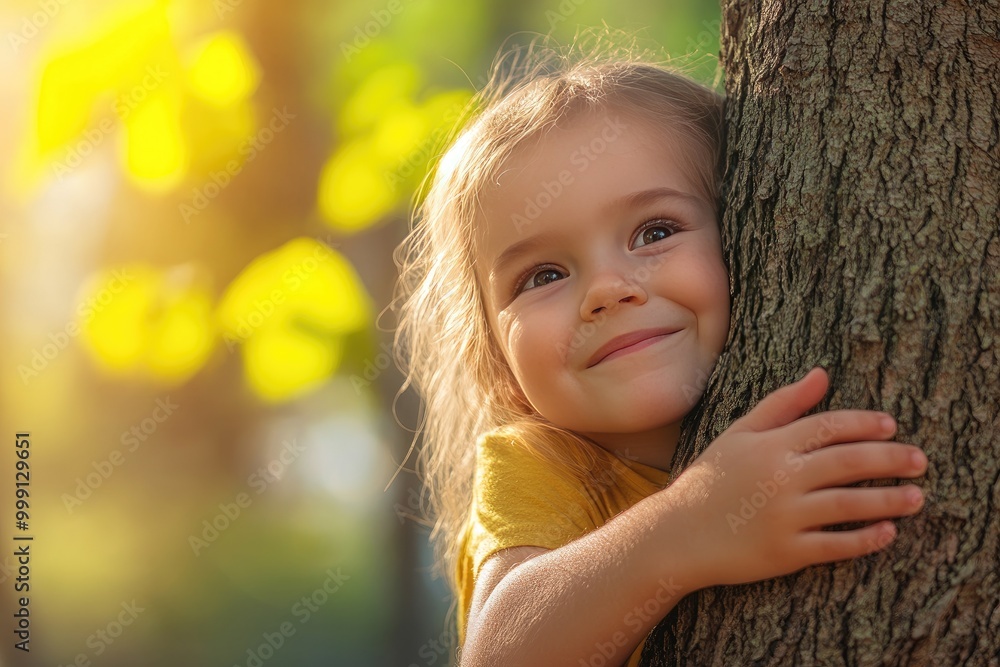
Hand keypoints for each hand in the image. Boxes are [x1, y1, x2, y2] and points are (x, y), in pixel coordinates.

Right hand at [669, 367, 927, 588]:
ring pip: (848, 504)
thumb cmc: (711, 479)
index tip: (892, 427)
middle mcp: (780, 477)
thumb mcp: (740, 433)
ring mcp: (784, 516)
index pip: (827, 427)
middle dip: (890, 459)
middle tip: (920, 460)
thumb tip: (822, 374)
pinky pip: (835, 545)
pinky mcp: (785, 552)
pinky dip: (865, 539)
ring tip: (916, 497)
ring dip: (888, 500)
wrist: (678, 532)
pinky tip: (888, 533)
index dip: (864, 425)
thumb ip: (783, 404)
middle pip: (847, 462)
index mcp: (769, 445)